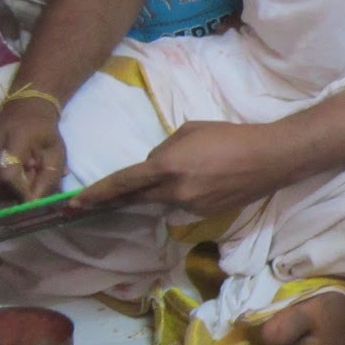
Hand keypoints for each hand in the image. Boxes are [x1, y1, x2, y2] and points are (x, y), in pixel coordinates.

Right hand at [0, 100, 66, 201]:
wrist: (25, 111)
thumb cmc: (44, 134)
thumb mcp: (56, 153)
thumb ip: (48, 178)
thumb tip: (33, 203)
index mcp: (14, 138)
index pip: (7, 174)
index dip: (18, 192)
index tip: (31, 201)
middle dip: (13, 194)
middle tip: (27, 186)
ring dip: (2, 192)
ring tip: (17, 181)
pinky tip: (4, 181)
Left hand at [76, 121, 280, 217]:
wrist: (269, 159)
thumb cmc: (229, 136)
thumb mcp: (189, 130)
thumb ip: (164, 149)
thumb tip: (153, 163)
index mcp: (167, 167)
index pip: (123, 183)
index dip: (97, 193)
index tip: (74, 203)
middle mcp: (174, 192)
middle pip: (135, 198)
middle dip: (112, 200)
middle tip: (86, 205)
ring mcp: (190, 207)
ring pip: (162, 199)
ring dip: (160, 189)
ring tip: (188, 170)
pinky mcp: (204, 214)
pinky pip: (181, 203)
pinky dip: (182, 192)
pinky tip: (204, 179)